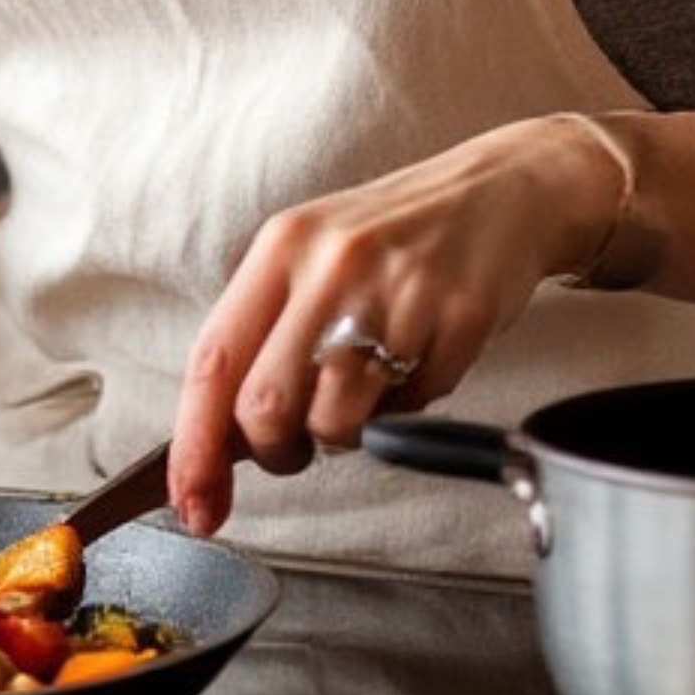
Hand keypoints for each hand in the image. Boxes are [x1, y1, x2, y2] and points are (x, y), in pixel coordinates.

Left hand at [165, 116, 622, 536]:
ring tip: (368, 391)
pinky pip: (416, 406)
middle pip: (266, 404)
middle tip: (300, 443)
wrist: (500, 190)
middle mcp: (333, 262)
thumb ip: (262, 337)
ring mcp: (399, 288)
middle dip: (276, 451)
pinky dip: (412, 405)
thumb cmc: (394, 238)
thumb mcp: (313, 260)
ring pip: (337, 419)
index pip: (213, 361)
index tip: (194, 504)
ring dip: (347, 433)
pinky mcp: (459, 314)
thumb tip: (216, 444)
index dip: (194, 446)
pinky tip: (421, 358)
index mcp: (283, 246)